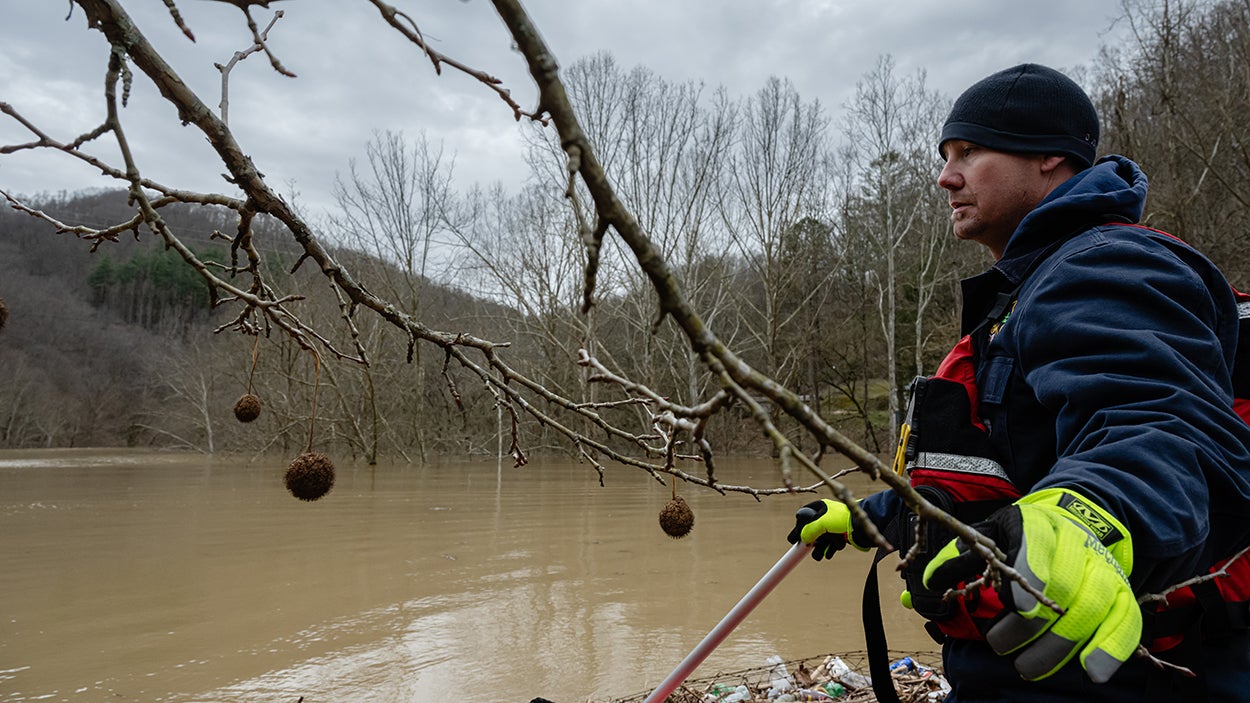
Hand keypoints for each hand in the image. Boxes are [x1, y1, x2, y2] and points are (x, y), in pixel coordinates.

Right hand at [787, 499, 862, 560]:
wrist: (863, 528)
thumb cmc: (842, 520)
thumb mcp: (821, 523)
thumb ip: (808, 530)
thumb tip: (802, 539)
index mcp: (820, 507)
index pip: (803, 517)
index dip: (798, 528)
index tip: (794, 539)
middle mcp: (826, 517)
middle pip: (811, 531)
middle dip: (809, 541)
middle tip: (805, 548)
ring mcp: (833, 527)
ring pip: (820, 541)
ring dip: (819, 549)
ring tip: (820, 554)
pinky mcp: (840, 536)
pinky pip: (830, 546)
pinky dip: (829, 550)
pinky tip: (829, 553)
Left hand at [922, 488, 1138, 683]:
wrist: (1080, 518)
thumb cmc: (1025, 532)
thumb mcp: (992, 531)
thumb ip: (964, 553)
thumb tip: (931, 579)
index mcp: (1040, 524)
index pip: (1039, 547)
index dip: (1032, 576)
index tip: (1017, 607)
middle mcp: (1078, 545)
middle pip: (1066, 585)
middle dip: (1033, 623)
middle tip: (999, 644)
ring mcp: (1104, 569)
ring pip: (1094, 606)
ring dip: (1061, 643)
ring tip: (1029, 668)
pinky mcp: (1122, 592)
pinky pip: (1126, 620)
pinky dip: (1112, 647)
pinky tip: (1093, 671)